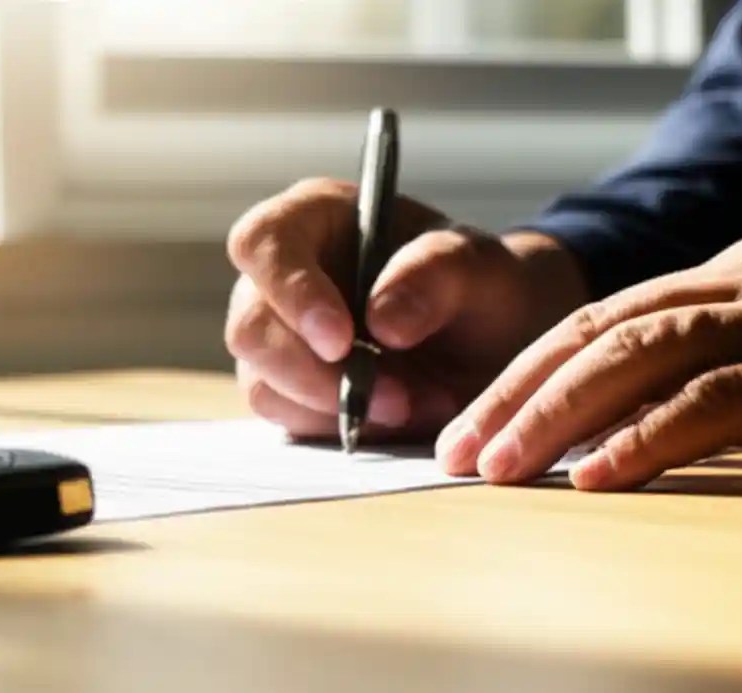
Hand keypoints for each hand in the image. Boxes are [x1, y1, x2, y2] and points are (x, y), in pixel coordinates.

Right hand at [224, 177, 585, 441]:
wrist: (490, 341)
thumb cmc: (478, 285)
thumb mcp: (481, 267)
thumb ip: (436, 275)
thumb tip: (380, 321)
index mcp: (312, 217)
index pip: (262, 241)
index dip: (289, 291)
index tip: (341, 340)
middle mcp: (279, 276)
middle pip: (250, 327)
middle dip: (316, 373)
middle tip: (393, 397)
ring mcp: (275, 335)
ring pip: (262, 381)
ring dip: (334, 407)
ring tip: (412, 404)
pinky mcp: (285, 387)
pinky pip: (286, 417)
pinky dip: (339, 427)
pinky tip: (394, 414)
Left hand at [437, 233, 741, 489]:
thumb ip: (695, 388)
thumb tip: (596, 447)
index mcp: (731, 284)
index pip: (601, 323)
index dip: (523, 379)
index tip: (466, 436)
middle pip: (603, 332)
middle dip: (518, 396)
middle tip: (457, 456)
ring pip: (642, 350)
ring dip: (558, 412)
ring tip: (500, 469)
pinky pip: (715, 396)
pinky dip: (646, 435)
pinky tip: (592, 475)